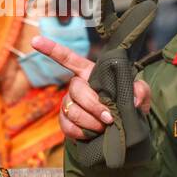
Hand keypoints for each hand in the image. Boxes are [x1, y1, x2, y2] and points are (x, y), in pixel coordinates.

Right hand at [31, 34, 151, 140]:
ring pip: (72, 110)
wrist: (123, 131)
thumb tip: (130, 100)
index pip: (69, 59)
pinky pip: (68, 127)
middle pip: (76, 90)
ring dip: (90, 121)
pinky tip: (93, 134)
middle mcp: (76, 87)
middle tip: (109, 118)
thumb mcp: (140, 95)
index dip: (52, 49)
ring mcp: (69, 104)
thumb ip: (140, 91)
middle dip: (93, 105)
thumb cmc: (129, 106)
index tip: (35, 41)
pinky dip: (82, 133)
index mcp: (90, 74)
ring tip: (105, 127)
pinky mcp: (66, 123)